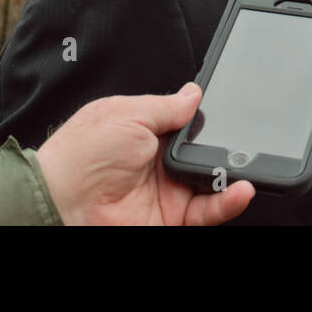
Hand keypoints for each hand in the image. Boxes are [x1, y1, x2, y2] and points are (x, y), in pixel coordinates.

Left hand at [35, 84, 254, 225]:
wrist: (63, 204)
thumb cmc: (82, 155)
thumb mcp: (128, 114)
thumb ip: (166, 106)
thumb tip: (193, 93)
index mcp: (146, 131)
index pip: (187, 122)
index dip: (206, 117)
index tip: (230, 108)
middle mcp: (159, 161)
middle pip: (204, 150)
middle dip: (224, 143)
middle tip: (240, 136)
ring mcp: (168, 191)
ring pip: (212, 181)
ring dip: (232, 172)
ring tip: (248, 162)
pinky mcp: (173, 218)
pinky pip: (208, 211)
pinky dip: (229, 202)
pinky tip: (241, 189)